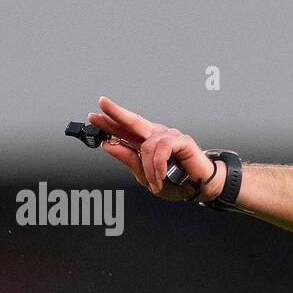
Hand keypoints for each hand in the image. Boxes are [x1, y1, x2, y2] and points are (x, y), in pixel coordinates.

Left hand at [86, 96, 221, 201]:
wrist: (199, 189)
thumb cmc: (176, 182)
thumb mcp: (145, 176)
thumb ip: (129, 159)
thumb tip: (109, 145)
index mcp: (146, 142)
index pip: (125, 130)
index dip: (109, 123)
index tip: (93, 117)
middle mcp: (156, 135)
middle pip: (133, 121)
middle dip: (116, 112)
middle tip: (102, 104)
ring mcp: (169, 136)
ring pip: (146, 146)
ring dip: (148, 168)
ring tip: (154, 182)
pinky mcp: (182, 140)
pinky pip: (161, 149)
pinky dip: (158, 165)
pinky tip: (161, 176)